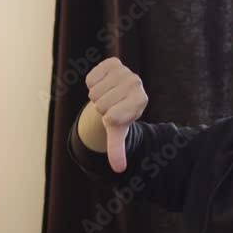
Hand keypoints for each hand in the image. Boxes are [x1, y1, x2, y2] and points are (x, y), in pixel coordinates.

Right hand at [86, 58, 148, 172]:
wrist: (118, 93)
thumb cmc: (119, 114)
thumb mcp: (118, 132)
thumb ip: (118, 150)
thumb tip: (119, 169)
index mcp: (141, 101)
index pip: (111, 118)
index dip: (108, 119)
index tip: (116, 115)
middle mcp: (137, 83)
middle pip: (101, 104)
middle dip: (101, 108)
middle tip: (111, 104)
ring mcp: (125, 71)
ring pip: (94, 92)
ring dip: (97, 96)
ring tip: (107, 95)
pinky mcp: (113, 63)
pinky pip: (91, 78)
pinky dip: (92, 83)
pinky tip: (103, 84)